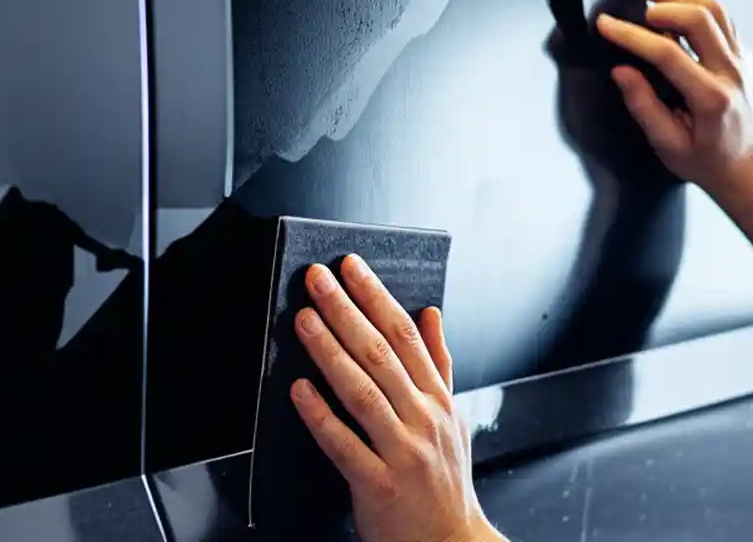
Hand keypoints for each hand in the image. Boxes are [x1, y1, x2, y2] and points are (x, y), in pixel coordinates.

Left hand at [291, 255, 503, 541]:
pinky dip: (320, 416)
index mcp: (438, 399)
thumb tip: (430, 314)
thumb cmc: (446, 483)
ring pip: (362, 392)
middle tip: (317, 279)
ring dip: (330, 351)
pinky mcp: (378, 485)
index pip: (405, 334)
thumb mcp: (454, 416)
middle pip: (381, 354)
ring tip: (304, 320)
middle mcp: (423, 419)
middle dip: (346, 310)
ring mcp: (402, 452)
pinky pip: (343, 445)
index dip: (376, 296)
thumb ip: (439, 364)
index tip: (351, 267)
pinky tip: (298, 390)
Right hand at [600, 0, 752, 331]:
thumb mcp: (669, 146)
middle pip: (698, 16)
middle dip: (659, 1)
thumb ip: (644, 106)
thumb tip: (622, 71)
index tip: (605, 25)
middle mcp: (731, 71)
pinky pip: (721, 18)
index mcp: (710, 97)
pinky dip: (693, 5)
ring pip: (714, 9)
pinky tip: (672, 5)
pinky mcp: (743, 56)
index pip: (667, 52)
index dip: (631, 35)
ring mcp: (742, 60)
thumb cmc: (711, 164)